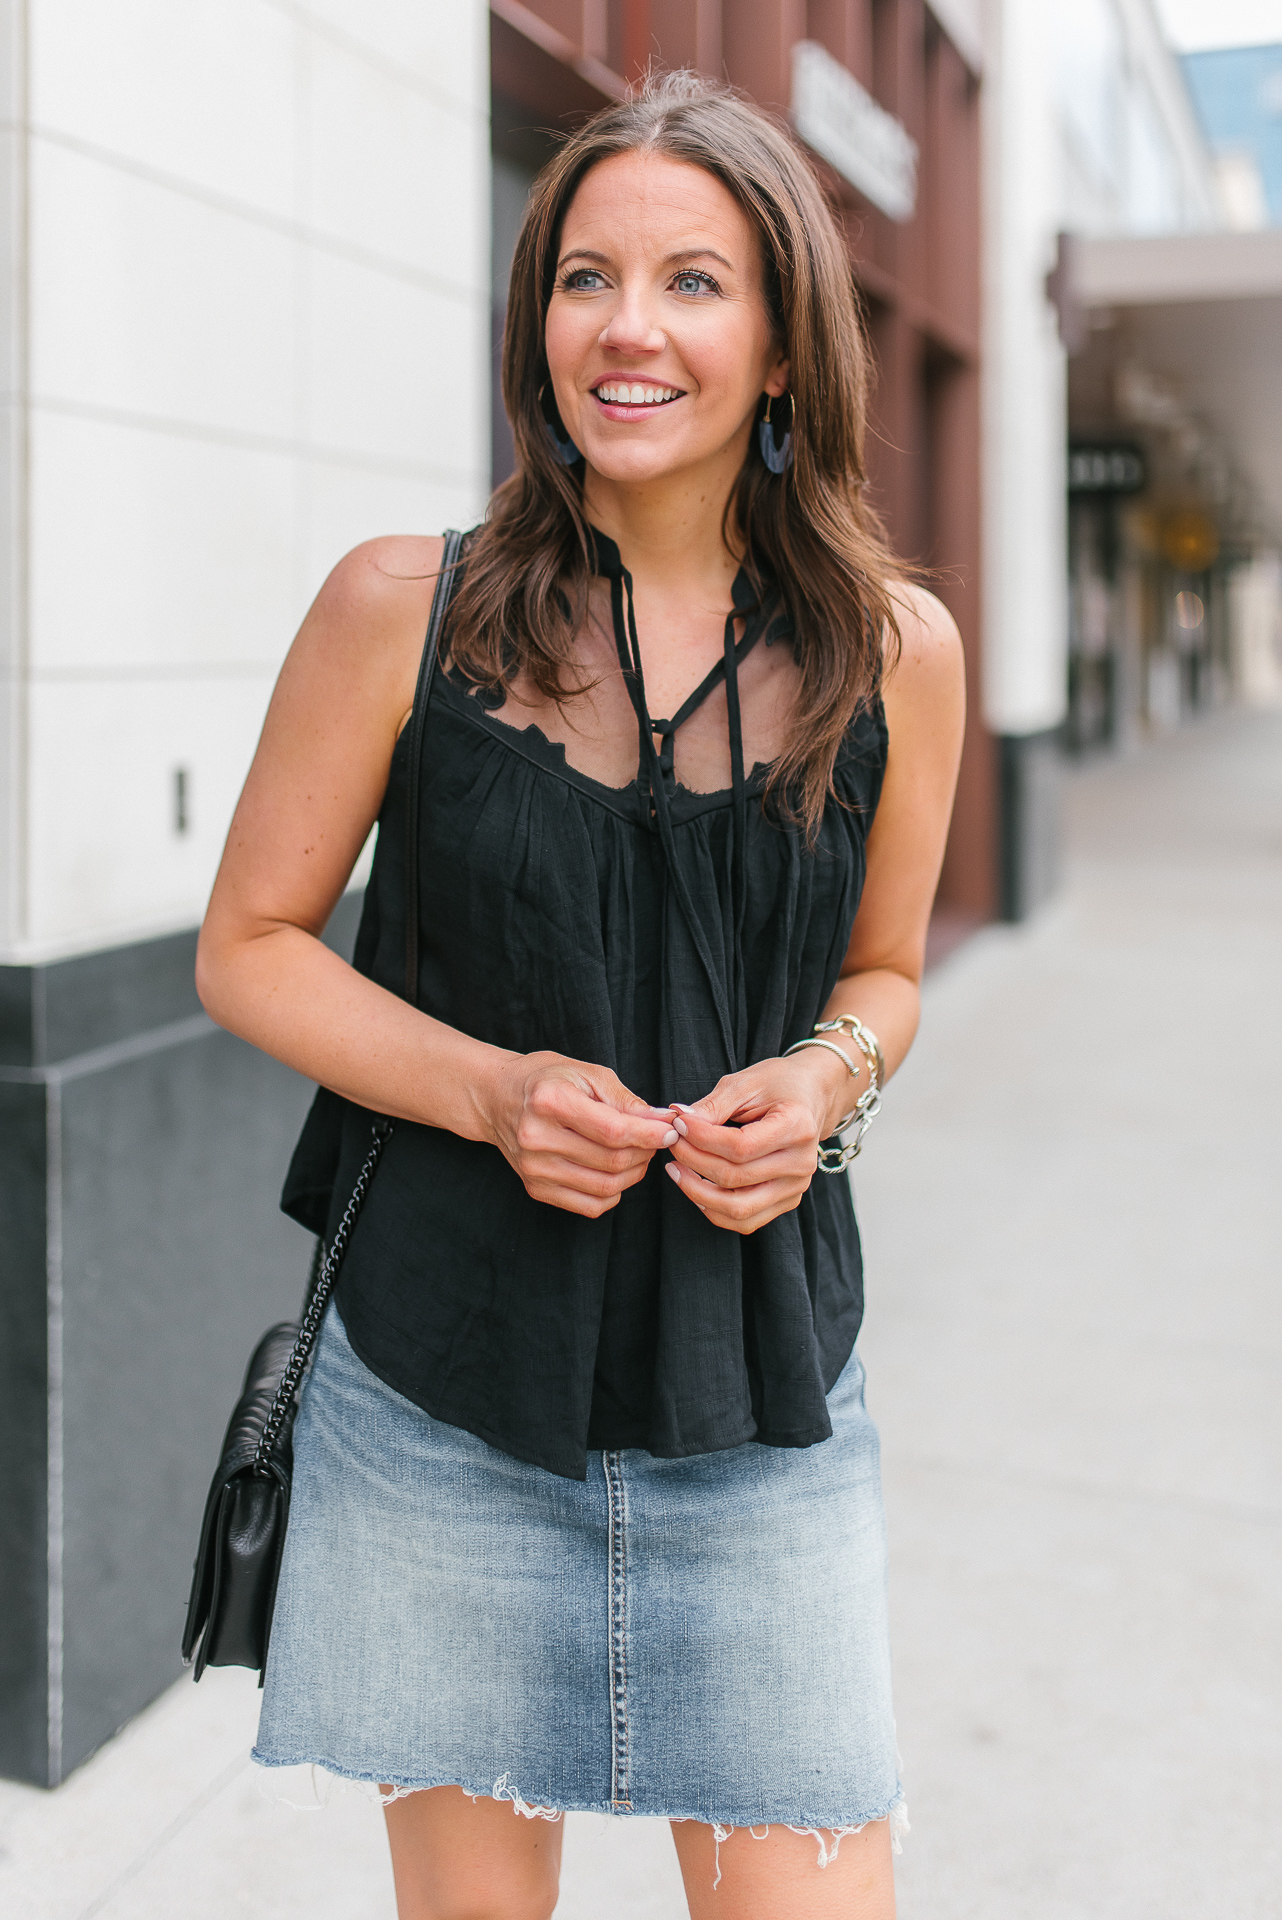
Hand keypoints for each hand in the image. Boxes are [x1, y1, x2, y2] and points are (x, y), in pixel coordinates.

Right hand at [484, 1051, 678, 1218]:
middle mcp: (536, 1138)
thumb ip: (626, 1101)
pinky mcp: (535, 1188)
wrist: (498, 1098)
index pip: (613, 1130)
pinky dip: (613, 1192)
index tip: (670, 1130)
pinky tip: (615, 1171)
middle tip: (655, 1139)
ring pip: (605, 1187)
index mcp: (549, 1101)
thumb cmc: (548, 1080)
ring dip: (634, 1173)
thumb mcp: (588, 1074)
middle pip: (612, 1161)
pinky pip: (590, 1205)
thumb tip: (662, 1124)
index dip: (649, 1134)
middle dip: (645, 1152)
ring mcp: (534, 1168)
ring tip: (638, 1153)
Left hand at [664, 1050, 851, 1233]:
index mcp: (798, 1127)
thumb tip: (679, 1121)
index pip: (741, 1146)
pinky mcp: (788, 1200)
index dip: (702, 1139)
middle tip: (672, 1142)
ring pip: (738, 1208)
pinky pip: (746, 1221)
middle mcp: (802, 1163)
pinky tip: (695, 1187)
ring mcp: (797, 1187)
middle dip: (693, 1160)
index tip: (679, 1124)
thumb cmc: (778, 1084)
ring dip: (698, 1192)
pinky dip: (714, 1209)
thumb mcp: (746, 1083)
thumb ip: (713, 1105)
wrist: (812, 1096)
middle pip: (735, 1178)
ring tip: (675, 1169)